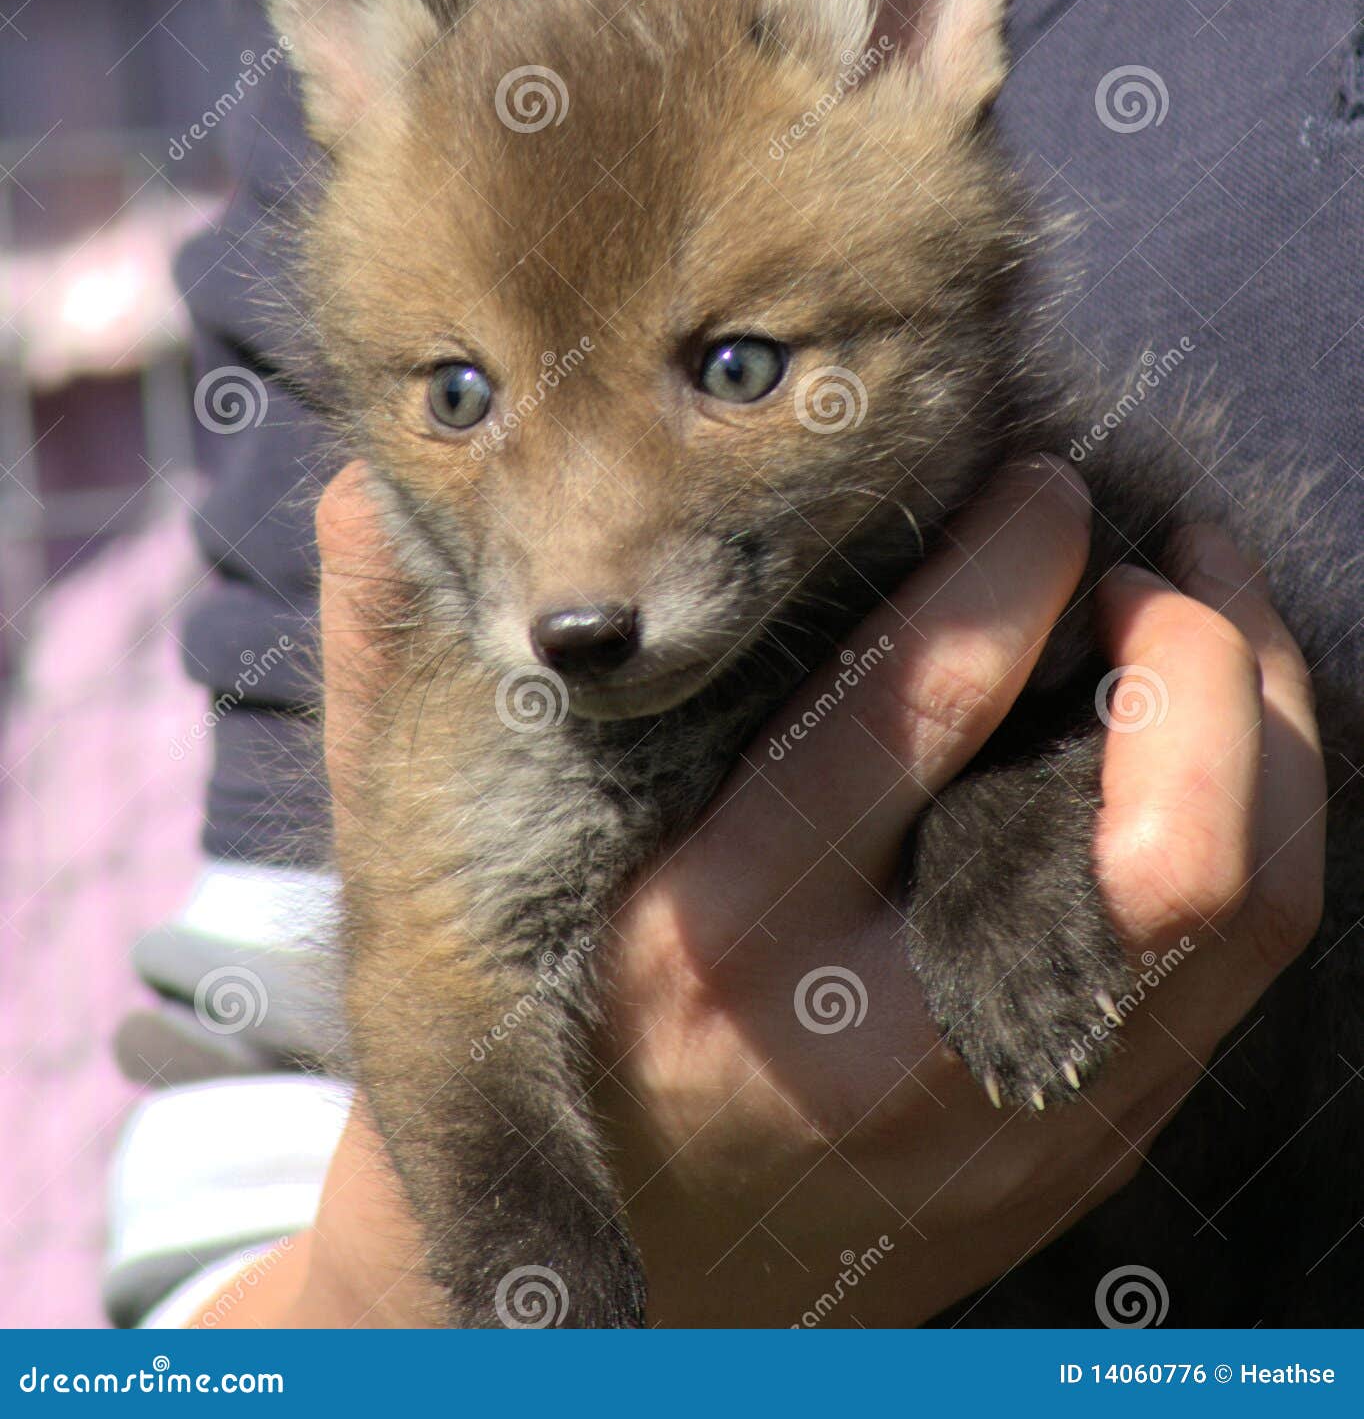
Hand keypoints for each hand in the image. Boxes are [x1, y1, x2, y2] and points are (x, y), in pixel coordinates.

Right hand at [205, 456, 1322, 1326]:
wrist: (592, 1307)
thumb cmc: (502, 1058)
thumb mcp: (422, 878)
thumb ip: (402, 674)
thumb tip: (373, 483)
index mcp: (705, 945)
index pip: (913, 713)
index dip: (1012, 560)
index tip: (1034, 478)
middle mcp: (877, 1047)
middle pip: (1158, 841)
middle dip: (1199, 649)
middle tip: (1155, 551)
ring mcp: (1004, 1123)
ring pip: (1241, 905)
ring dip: (1259, 722)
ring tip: (1199, 614)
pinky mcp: (1071, 1155)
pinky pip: (1234, 970)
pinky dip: (1255, 818)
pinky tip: (1187, 738)